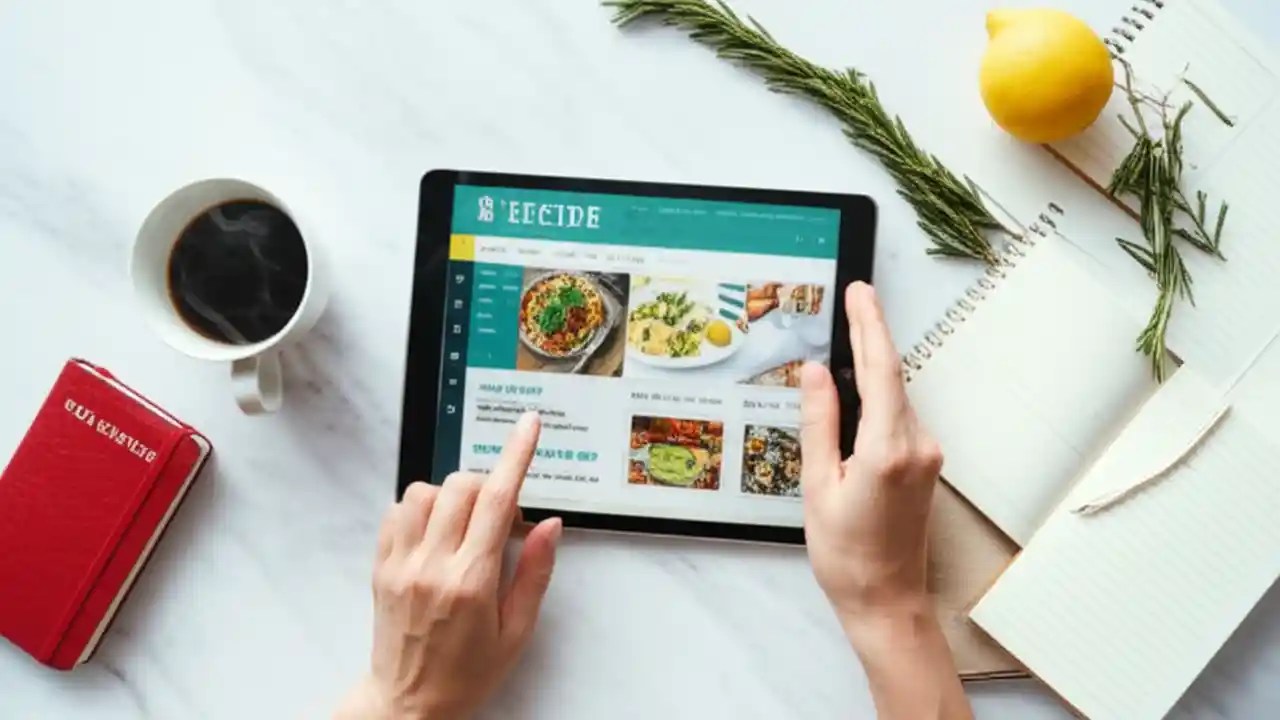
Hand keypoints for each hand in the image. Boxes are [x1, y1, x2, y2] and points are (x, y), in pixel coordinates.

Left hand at [335, 412, 561, 719]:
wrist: (410, 704)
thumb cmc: (467, 674)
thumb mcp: (517, 632)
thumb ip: (534, 574)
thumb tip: (548, 526)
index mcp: (471, 581)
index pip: (497, 499)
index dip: (516, 455)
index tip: (528, 427)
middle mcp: (432, 565)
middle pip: (459, 485)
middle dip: (486, 485)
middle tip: (499, 516)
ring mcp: (401, 564)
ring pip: (422, 491)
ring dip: (450, 495)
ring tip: (464, 526)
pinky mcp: (380, 568)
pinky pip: (395, 512)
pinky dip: (418, 509)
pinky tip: (435, 533)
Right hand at [799, 282, 942, 637]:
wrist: (886, 601)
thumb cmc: (846, 555)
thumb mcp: (818, 486)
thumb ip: (819, 423)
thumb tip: (818, 374)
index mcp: (887, 449)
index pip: (881, 370)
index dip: (869, 326)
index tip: (860, 293)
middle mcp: (917, 446)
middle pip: (892, 377)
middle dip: (871, 337)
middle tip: (853, 299)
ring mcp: (927, 455)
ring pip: (896, 396)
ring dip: (873, 368)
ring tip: (846, 339)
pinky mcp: (926, 464)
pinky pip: (899, 416)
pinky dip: (878, 397)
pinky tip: (857, 392)